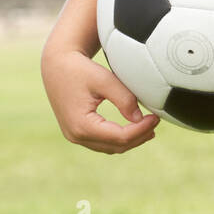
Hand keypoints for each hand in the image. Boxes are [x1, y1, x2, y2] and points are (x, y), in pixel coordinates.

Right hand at [41, 47, 159, 153]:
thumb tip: (140, 119)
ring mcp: (74, 136)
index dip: (142, 129)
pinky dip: (119, 138)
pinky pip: (102, 142)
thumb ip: (124, 99)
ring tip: (149, 127)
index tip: (156, 117)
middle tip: (156, 121)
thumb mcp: (104, 80)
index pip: (120, 137)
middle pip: (116, 146)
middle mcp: (76, 135)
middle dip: (139, 136)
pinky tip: (133, 129)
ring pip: (109, 147)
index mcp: (82, 125)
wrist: (56, 65)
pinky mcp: (76, 132)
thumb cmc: (80, 68)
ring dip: (131, 140)